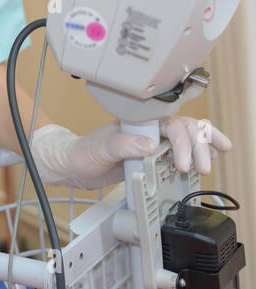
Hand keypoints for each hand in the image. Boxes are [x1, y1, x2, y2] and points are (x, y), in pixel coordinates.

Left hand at [31, 118, 231, 190]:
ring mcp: (151, 142)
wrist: (73, 166)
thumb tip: (149, 145)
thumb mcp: (100, 150)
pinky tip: (207, 160)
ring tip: (215, 159)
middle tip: (204, 167)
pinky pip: (178, 153)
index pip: (169, 124)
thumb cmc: (82, 154)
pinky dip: (194, 154)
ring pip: (185, 138)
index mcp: (137, 121)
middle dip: (200, 145)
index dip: (181, 142)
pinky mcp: (151, 157)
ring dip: (203, 147)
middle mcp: (147, 129)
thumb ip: (123, 145)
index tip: (182, 164)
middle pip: (183, 129)